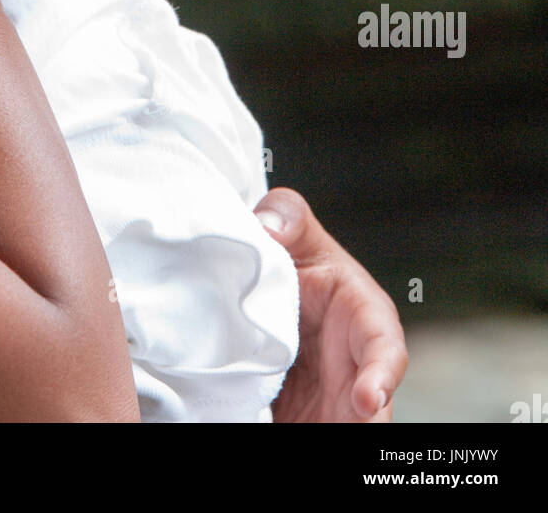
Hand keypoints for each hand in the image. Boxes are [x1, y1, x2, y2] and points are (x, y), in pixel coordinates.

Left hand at [254, 187, 406, 422]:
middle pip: (365, 411)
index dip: (380, 374)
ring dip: (320, 427)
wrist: (268, 298)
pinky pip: (298, 427)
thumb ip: (287, 218)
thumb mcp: (296, 235)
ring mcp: (331, 399)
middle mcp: (356, 366)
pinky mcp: (304, 418)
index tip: (366, 398)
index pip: (384, 347)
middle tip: (345, 427)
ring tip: (304, 430)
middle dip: (356, 425)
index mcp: (365, 318)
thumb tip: (266, 226)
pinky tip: (270, 425)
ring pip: (333, 423)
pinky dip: (286, 428)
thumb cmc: (298, 262)